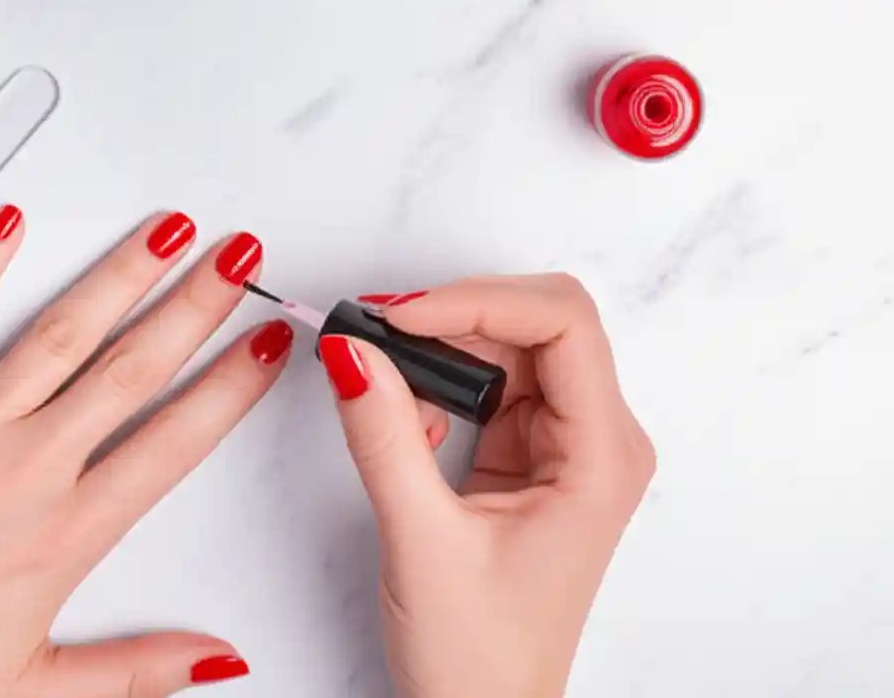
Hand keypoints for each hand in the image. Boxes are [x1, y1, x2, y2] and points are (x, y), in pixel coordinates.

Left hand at [0, 208, 290, 696]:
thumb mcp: (36, 691)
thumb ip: (138, 668)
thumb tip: (216, 658)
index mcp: (66, 534)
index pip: (176, 440)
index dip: (234, 386)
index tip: (269, 345)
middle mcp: (24, 468)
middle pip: (134, 368)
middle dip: (199, 304)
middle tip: (239, 259)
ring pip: (62, 333)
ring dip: (122, 275)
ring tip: (166, 233)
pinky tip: (8, 226)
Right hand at [325, 276, 654, 697]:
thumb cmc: (480, 655)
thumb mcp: (421, 539)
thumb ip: (383, 436)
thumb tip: (353, 351)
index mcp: (602, 457)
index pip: (562, 324)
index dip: (479, 301)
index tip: (401, 314)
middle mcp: (596, 441)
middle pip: (537, 322)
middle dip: (455, 315)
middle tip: (377, 329)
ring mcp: (563, 445)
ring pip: (507, 346)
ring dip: (441, 349)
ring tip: (383, 386)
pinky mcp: (527, 454)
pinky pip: (487, 383)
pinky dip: (437, 383)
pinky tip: (405, 418)